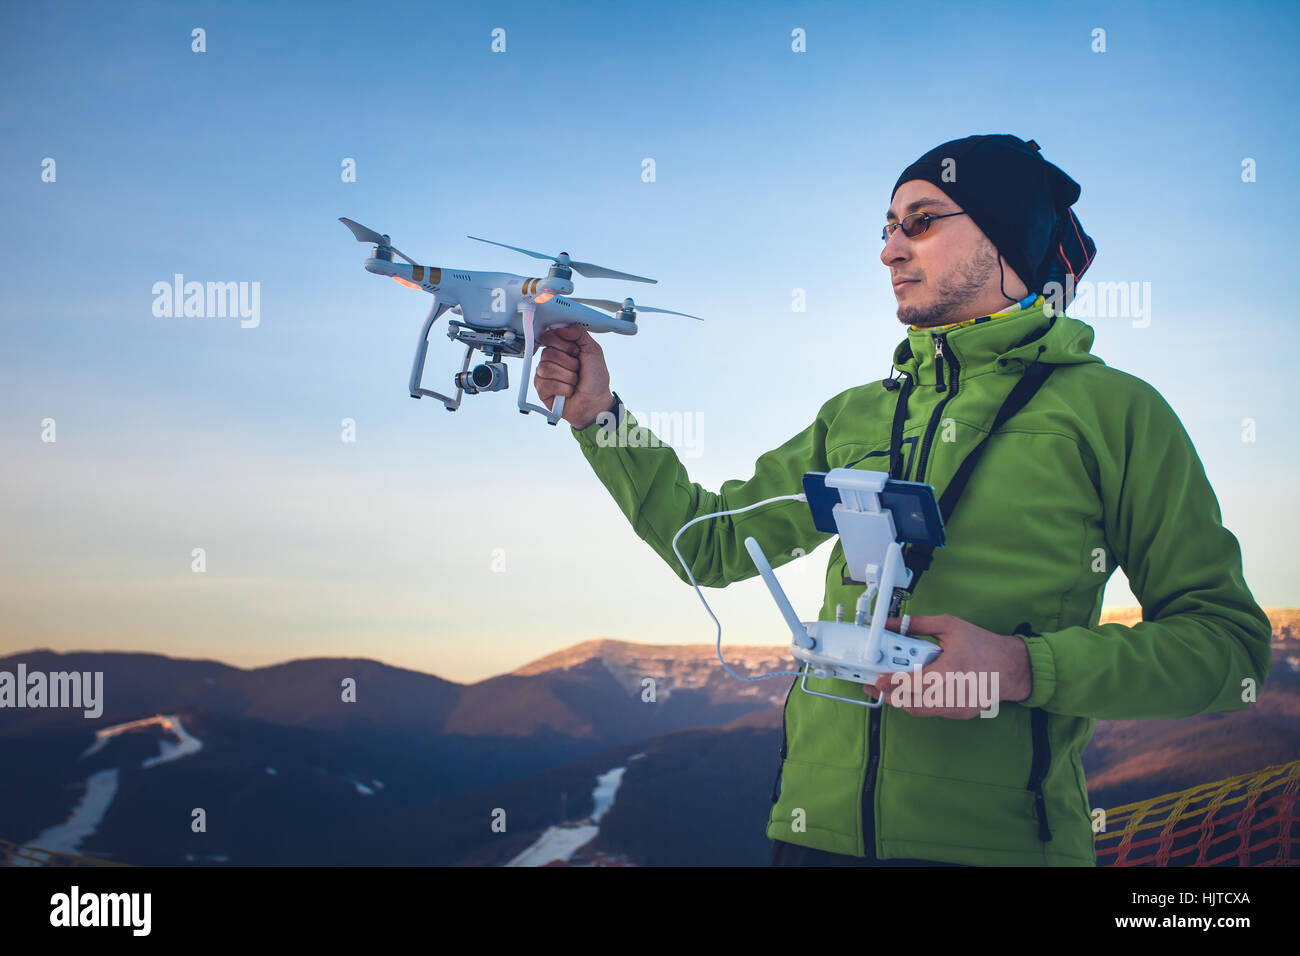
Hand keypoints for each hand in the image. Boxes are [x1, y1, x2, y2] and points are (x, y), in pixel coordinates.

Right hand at [534, 324, 614, 429]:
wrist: (596, 403)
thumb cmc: (596, 379)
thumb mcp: (593, 351)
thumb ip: (579, 334)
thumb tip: (562, 328)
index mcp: (561, 348)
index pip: (549, 336)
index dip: (563, 344)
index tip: (575, 352)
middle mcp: (551, 359)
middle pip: (548, 353)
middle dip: (569, 363)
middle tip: (577, 370)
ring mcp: (544, 374)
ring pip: (547, 368)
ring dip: (568, 377)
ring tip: (574, 382)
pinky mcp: (542, 389)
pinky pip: (546, 383)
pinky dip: (563, 389)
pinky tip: (568, 392)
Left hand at [865, 613, 1031, 717]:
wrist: (1012, 667)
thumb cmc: (983, 645)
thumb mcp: (949, 626)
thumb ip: (917, 625)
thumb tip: (892, 624)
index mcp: (949, 671)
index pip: (912, 683)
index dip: (890, 683)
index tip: (877, 680)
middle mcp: (953, 694)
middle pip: (911, 702)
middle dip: (890, 695)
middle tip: (878, 686)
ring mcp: (957, 707)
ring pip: (920, 710)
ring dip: (904, 700)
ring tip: (894, 687)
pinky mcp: (961, 714)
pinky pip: (933, 711)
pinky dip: (921, 703)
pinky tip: (918, 690)